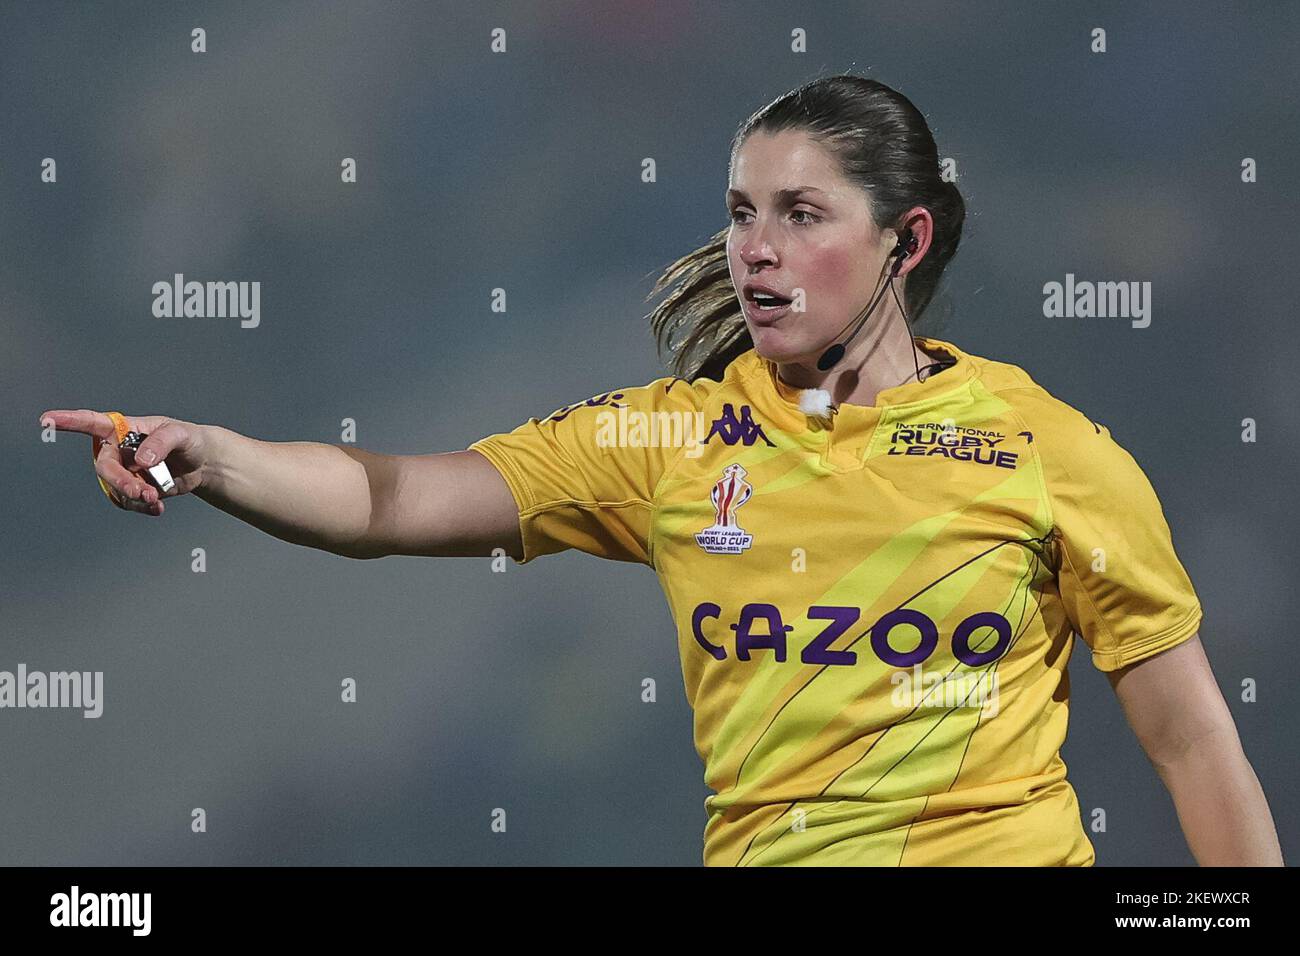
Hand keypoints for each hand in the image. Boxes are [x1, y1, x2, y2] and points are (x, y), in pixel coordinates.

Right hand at [39, 409, 208, 515]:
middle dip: (121, 482)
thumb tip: (141, 460)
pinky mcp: (134, 488)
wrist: (203, 463)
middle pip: (105, 467)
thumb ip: (161, 442)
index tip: (47, 419)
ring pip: (115, 488)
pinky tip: (157, 508)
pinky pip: (128, 502)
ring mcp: (125, 470)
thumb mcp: (181, 434)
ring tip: (155, 500)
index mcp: (124, 429)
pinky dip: (142, 507)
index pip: (92, 423)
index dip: (69, 421)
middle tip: (142, 492)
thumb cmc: (189, 439)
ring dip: (133, 497)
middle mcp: (119, 450)